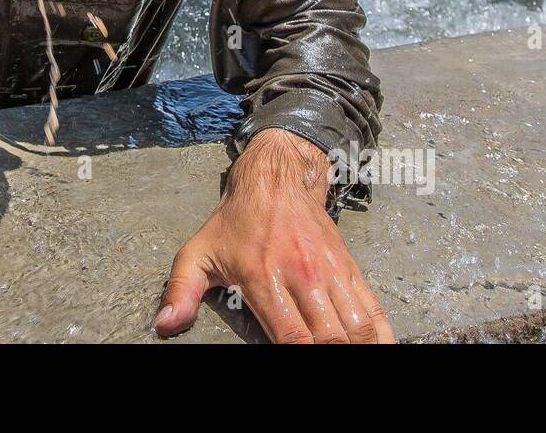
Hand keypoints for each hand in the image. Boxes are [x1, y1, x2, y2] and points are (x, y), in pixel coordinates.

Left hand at [154, 128, 393, 343]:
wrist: (276, 178)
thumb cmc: (235, 222)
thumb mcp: (197, 252)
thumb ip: (181, 290)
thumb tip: (164, 325)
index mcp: (263, 278)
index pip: (291, 336)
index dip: (302, 359)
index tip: (303, 367)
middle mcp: (302, 276)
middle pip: (331, 337)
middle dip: (334, 357)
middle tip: (330, 366)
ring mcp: (329, 272)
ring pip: (358, 325)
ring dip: (360, 347)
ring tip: (356, 358)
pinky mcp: (348, 267)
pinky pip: (373, 308)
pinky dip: (381, 334)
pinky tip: (380, 347)